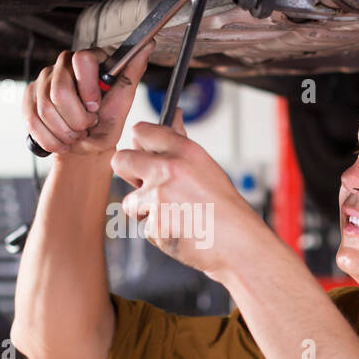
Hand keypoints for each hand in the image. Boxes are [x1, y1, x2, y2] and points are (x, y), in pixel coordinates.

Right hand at [22, 43, 153, 156]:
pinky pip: (32, 120)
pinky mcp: (29, 97)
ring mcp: (43, 80)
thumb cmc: (105, 122)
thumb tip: (148, 45)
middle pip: (59, 90)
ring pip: (45, 108)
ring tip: (76, 135)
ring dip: (64, 132)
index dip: (88, 89)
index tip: (95, 107)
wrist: (85, 144)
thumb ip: (132, 72)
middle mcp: (64, 65)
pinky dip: (50, 138)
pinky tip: (61, 141)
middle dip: (76, 119)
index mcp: (89, 60)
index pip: (82, 60)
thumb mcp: (124, 101)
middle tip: (86, 126)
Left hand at [109, 110, 271, 278]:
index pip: (140, 131)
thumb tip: (175, 116)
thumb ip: (180, 142)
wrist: (237, 243)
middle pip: (120, 160)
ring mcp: (158, 198)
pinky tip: (178, 229)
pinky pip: (144, 226)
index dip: (139, 144)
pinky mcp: (154, 225)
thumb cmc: (224, 206)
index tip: (143, 152)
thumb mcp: (205, 165)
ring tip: (174, 213)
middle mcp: (168, 169)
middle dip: (128, 173)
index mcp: (183, 150)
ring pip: (130, 201)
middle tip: (145, 184)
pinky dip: (158, 231)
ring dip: (144, 209)